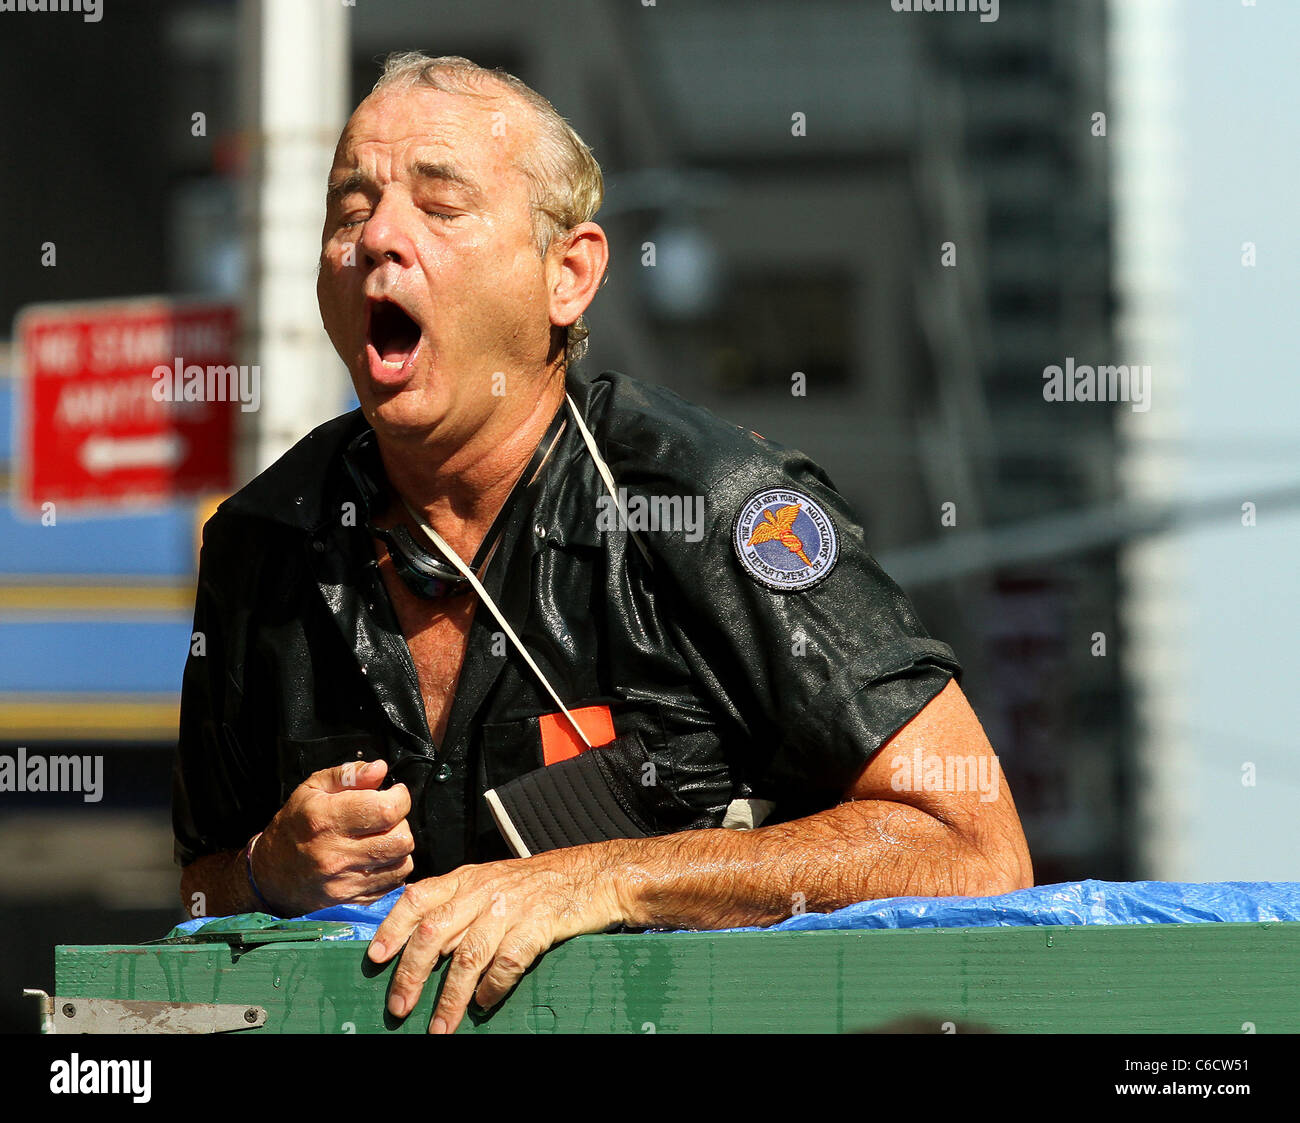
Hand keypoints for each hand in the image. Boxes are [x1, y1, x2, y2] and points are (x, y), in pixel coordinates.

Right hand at [253, 759, 413, 915]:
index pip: (386, 810)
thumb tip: (380, 769)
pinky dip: (391, 869)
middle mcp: (335, 854)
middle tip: (386, 818)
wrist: (270, 875)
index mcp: (325, 820)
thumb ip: (348, 775)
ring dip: (398, 848)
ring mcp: (344, 883)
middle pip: (400, 839)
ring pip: (402, 863)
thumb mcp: (312, 789)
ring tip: (380, 839)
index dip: (399, 798)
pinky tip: (375, 859)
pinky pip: (392, 884)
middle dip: (401, 823)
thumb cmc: (293, 827)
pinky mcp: (351, 902)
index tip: (393, 794)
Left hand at [367, 846, 624, 1032]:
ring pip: (466, 956)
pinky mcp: (538, 925)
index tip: (375, 958)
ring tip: (439, 1027)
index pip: (418, 898)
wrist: (593, 875)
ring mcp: (510, 907)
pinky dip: (492, 988)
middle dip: (410, 974)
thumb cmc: (539, 885)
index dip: (393, 928)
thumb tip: (417, 947)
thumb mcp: (491, 882)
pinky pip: (507, 963)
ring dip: (449, 998)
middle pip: (434, 932)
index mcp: (467, 878)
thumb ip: (458, 906)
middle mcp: (483, 890)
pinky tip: (484, 1004)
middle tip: (399, 1007)